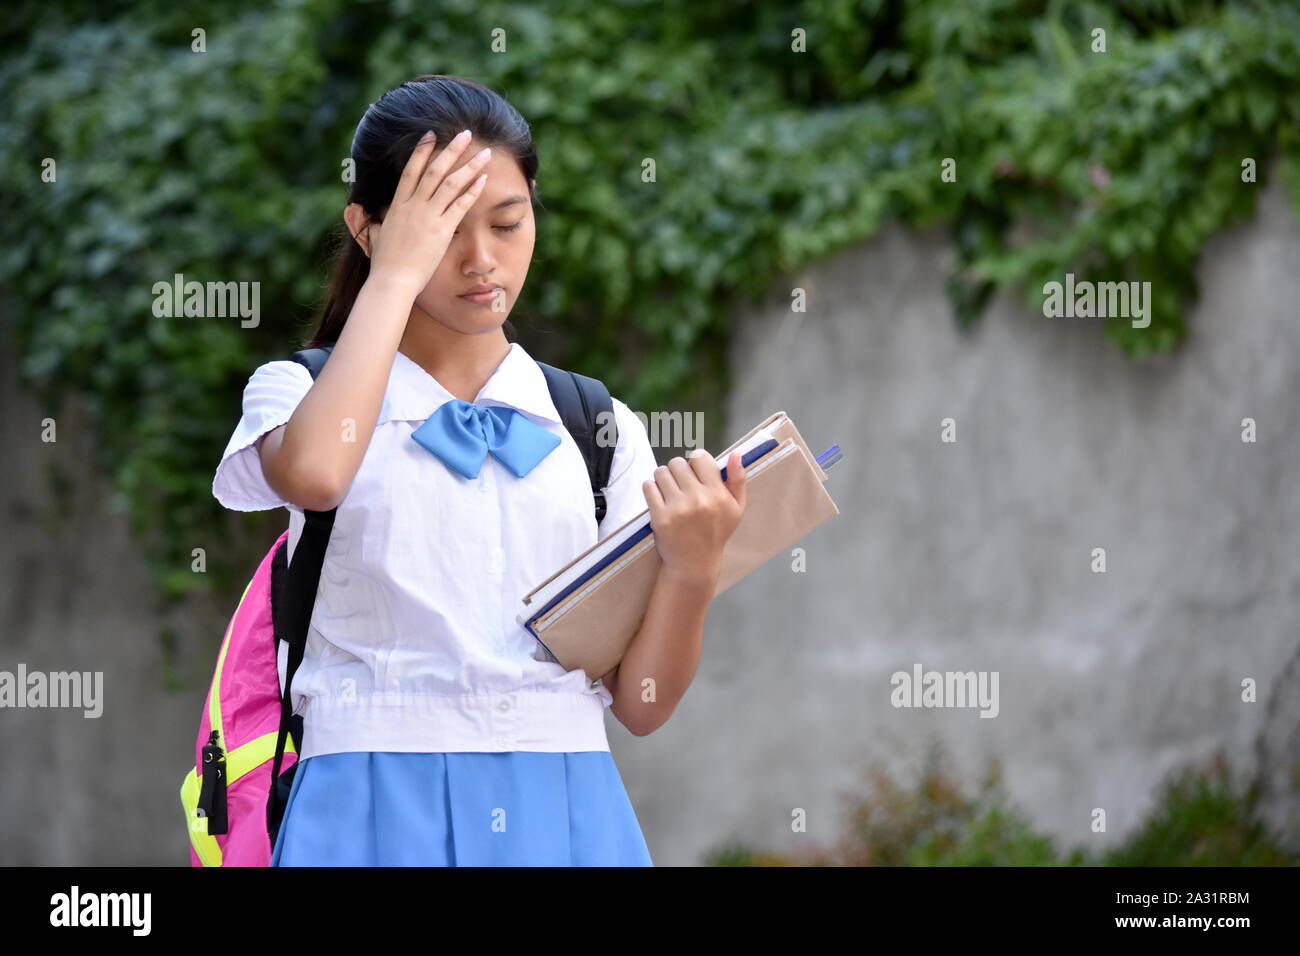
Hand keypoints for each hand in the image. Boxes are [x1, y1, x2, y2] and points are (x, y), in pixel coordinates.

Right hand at [362, 129, 491, 292]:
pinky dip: (472, 191)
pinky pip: (460, 205)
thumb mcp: (375, 237)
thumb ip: (373, 223)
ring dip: (469, 165)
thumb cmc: (384, 264)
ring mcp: (427, 216)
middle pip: (434, 170)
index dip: (422, 151)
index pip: (411, 171)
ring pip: (450, 183)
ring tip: (485, 153)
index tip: (432, 134)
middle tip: (466, 134)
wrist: (392, 280)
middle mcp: (413, 206)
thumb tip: (361, 215)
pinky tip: (483, 179)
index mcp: (397, 205)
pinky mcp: (441, 230)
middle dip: (451, 149)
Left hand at [643, 449, 747, 585]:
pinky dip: (651, 490)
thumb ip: (738, 480)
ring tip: (670, 492)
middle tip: (681, 485)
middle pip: (677, 462)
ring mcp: (678, 508)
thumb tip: (735, 454)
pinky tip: (659, 499)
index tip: (694, 473)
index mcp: (718, 494)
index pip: (700, 457)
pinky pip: (648, 487)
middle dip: (678, 471)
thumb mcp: (736, 508)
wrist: (694, 563)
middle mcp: (699, 499)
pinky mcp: (660, 517)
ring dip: (663, 479)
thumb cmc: (716, 533)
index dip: (695, 462)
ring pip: (661, 472)